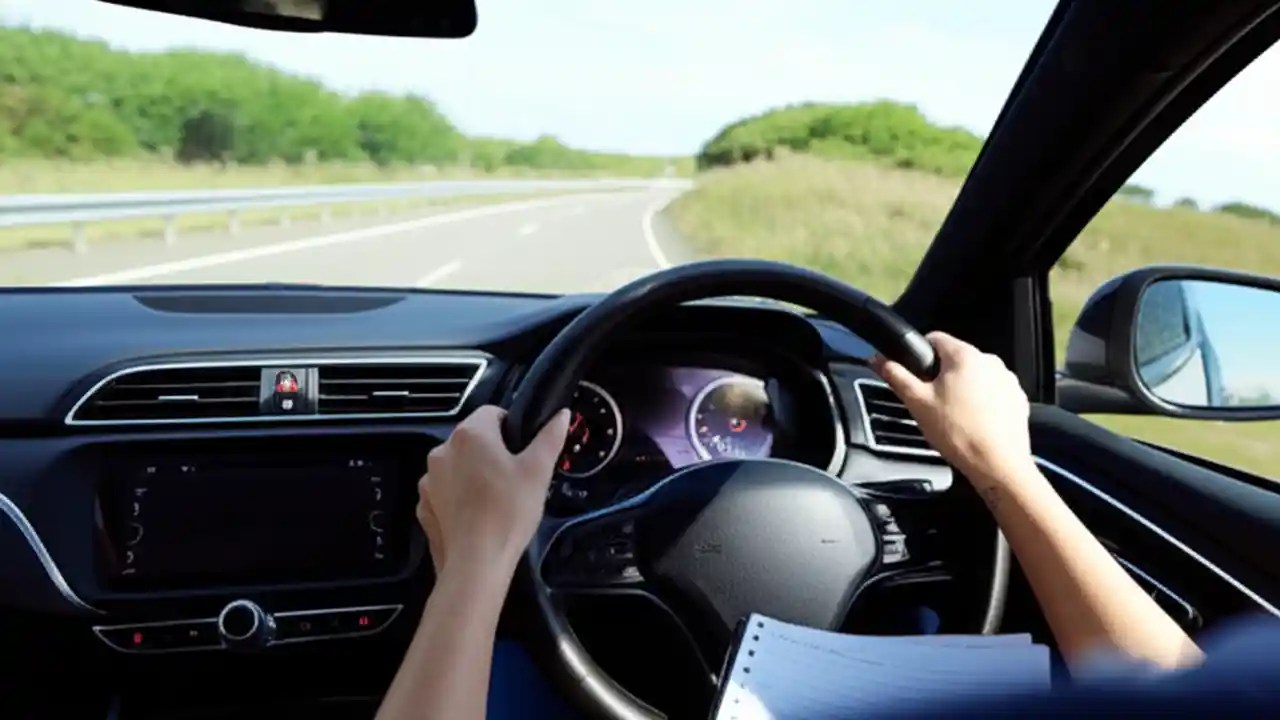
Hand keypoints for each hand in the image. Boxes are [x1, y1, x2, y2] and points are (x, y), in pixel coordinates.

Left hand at [417, 405, 569, 578]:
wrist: (476, 562)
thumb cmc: (510, 511)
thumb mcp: (538, 472)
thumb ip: (550, 437)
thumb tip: (562, 414)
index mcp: (470, 434)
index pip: (492, 413)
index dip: (511, 429)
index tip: (523, 452)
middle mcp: (442, 450)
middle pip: (472, 440)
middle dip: (491, 452)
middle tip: (513, 478)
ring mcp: (428, 479)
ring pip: (456, 466)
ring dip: (471, 474)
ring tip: (494, 500)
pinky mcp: (423, 505)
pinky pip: (443, 492)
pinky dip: (456, 498)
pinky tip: (474, 516)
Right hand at [870, 332, 1031, 485]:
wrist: (997, 464)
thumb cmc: (958, 433)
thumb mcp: (917, 403)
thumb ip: (896, 376)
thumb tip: (879, 359)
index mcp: (964, 356)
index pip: (935, 338)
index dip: (919, 354)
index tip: (916, 375)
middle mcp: (991, 361)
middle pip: (956, 359)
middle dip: (942, 376)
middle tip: (932, 403)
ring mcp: (1008, 380)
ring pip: (976, 377)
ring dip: (964, 389)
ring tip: (955, 416)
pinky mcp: (1018, 398)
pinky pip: (994, 393)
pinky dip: (983, 403)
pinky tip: (974, 422)